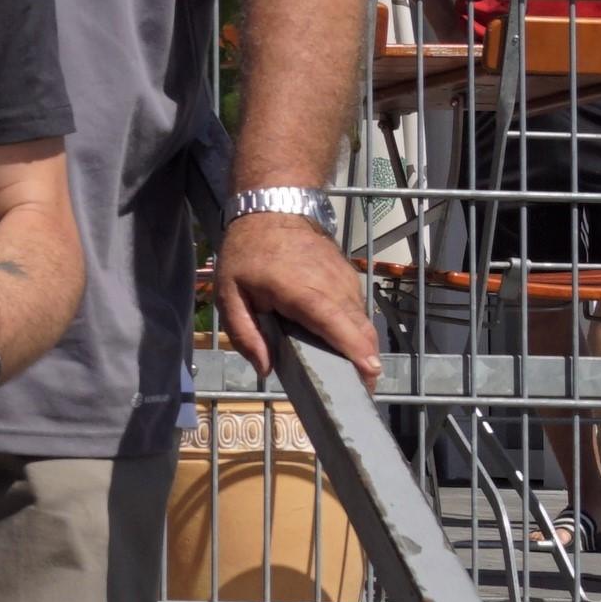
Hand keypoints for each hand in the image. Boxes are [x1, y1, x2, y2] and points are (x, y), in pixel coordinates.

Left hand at [214, 210, 379, 376]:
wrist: (274, 209)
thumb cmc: (248, 253)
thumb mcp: (230, 294)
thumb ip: (245, 334)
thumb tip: (265, 369)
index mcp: (303, 292)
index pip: (337, 324)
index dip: (356, 350)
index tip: (370, 374)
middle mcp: (333, 287)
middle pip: (359, 330)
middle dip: (364, 361)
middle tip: (359, 392)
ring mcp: (346, 281)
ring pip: (362, 321)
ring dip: (361, 347)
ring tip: (353, 375)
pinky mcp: (350, 278)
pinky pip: (358, 310)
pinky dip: (356, 330)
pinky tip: (345, 346)